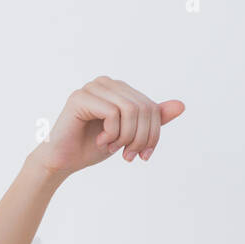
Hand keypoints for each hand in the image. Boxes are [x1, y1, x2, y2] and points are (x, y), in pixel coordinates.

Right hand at [31, 76, 184, 177]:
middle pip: (143, 108)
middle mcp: (107, 83)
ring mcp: (92, 87)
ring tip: (114, 148)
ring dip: (126, 137)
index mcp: (119, 89)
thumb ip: (152, 120)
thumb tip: (181, 105)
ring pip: (130, 110)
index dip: (153, 134)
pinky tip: (101, 141)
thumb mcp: (130, 135)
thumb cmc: (93, 147)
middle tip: (129, 155)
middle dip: (141, 138)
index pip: (151, 107)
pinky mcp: (80, 97)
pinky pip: (113, 113)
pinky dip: (112, 134)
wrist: (63, 160)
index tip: (143, 155)